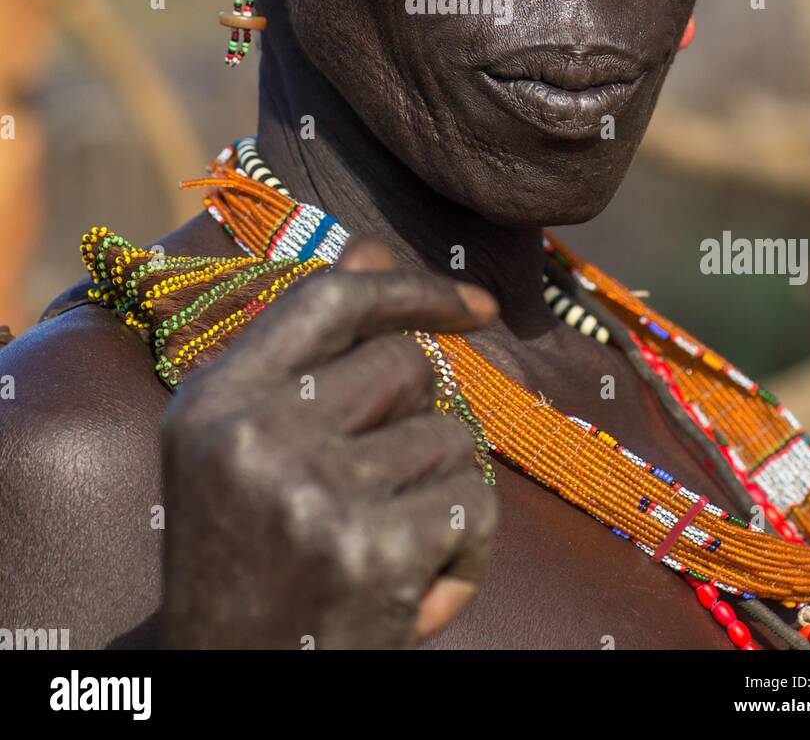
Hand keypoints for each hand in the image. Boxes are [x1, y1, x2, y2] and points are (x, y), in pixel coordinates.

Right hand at [159, 238, 498, 648]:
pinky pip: (472, 502)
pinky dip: (465, 546)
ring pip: (448, 434)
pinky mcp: (372, 552)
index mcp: (216, 397)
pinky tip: (414, 585)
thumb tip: (370, 249)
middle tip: (375, 484)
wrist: (225, 679)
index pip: (330, 299)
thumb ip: (301, 345)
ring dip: (436, 488)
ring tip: (382, 540)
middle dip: (418, 417)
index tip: (475, 306)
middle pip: (407, 363)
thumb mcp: (240, 439)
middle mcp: (257, 434)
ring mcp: (315, 492)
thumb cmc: (243, 547)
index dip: (411, 288)